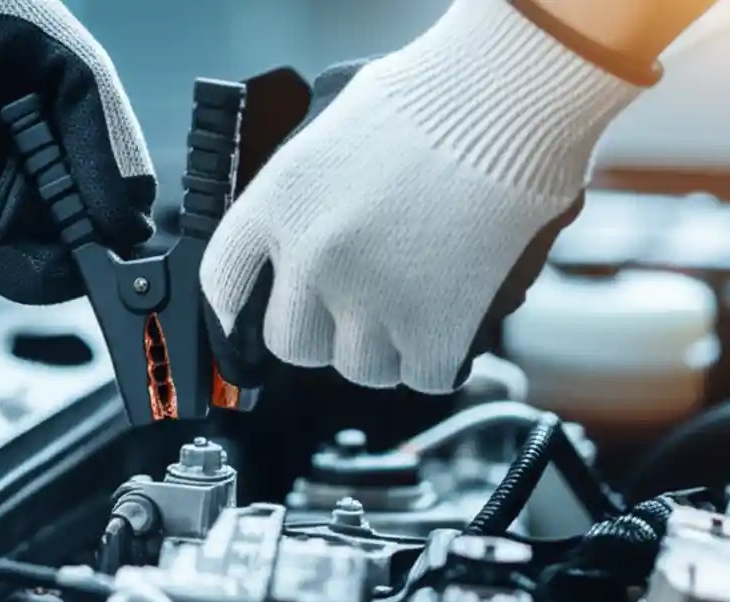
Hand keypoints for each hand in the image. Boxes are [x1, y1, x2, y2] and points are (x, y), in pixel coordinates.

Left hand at [201, 0, 639, 392]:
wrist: (506, 102)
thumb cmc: (431, 98)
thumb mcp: (330, 127)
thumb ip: (302, 192)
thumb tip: (294, 240)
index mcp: (276, 204)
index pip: (223, 283)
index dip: (236, 309)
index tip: (249, 320)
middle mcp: (310, 260)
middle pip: (291, 343)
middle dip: (324, 333)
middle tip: (359, 309)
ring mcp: (370, 300)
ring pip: (360, 368)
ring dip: (386, 348)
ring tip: (416, 305)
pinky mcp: (433, 331)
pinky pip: (423, 377)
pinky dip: (440, 358)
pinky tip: (455, 322)